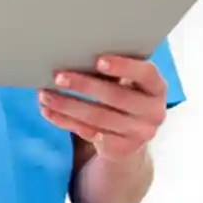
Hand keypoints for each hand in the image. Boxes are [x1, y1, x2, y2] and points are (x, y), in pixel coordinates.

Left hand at [38, 55, 167, 162]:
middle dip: (84, 85)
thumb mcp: (128, 82)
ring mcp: (139, 134)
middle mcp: (154, 112)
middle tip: (58, 76)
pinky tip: (48, 111)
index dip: (123, 67)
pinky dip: (65, 121)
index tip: (98, 60)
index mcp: (157, 88)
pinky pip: (88, 132)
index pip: (146, 74)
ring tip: (45, 94)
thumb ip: (112, 71)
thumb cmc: (125, 95)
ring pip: (98, 117)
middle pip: (116, 96)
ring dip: (68, 104)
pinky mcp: (121, 149)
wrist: (131, 136)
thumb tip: (74, 53)